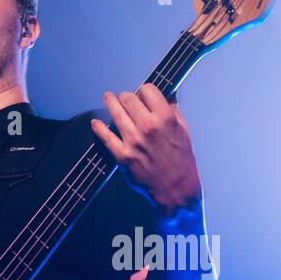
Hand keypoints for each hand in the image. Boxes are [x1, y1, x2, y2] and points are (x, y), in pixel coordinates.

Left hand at [91, 83, 201, 215]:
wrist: (176, 189)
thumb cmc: (182, 161)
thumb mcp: (184, 132)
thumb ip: (173, 111)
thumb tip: (167, 96)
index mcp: (165, 119)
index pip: (147, 90)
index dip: (144, 91)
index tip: (142, 95)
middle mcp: (148, 127)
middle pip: (128, 98)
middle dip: (127, 97)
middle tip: (126, 100)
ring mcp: (133, 141)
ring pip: (115, 111)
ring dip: (110, 102)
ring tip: (108, 98)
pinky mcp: (123, 156)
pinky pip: (106, 137)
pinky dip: (99, 128)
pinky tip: (96, 123)